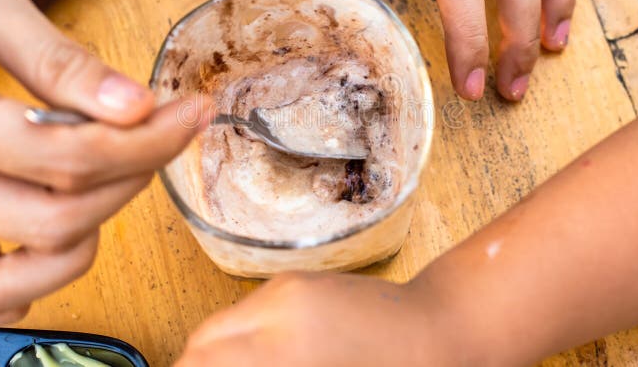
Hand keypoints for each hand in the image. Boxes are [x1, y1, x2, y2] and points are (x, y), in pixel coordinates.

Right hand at [0, 0, 210, 329]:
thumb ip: (54, 59)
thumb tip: (135, 106)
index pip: (66, 156)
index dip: (149, 142)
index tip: (188, 115)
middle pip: (50, 220)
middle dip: (130, 180)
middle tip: (162, 136)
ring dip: (68, 249)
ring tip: (102, 189)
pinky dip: (6, 287)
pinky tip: (41, 236)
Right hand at [176, 273, 457, 365]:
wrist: (440, 332)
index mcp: (285, 349)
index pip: (200, 361)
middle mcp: (279, 308)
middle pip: (200, 340)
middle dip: (197, 366)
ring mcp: (289, 287)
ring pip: (224, 323)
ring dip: (220, 353)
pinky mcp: (299, 279)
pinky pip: (250, 309)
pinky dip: (245, 335)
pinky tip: (268, 356)